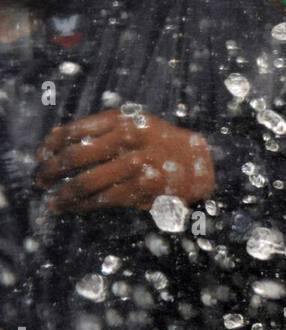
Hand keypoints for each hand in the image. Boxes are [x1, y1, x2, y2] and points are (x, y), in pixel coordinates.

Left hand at [35, 109, 214, 213]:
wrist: (201, 162)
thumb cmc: (160, 143)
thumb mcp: (134, 124)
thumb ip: (99, 129)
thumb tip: (53, 140)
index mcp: (124, 120)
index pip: (74, 131)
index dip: (50, 146)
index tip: (41, 158)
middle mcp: (130, 139)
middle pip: (76, 156)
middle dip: (51, 172)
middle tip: (40, 181)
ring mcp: (138, 164)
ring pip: (86, 182)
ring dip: (64, 195)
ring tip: (53, 203)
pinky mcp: (144, 188)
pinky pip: (103, 199)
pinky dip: (84, 206)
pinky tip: (75, 208)